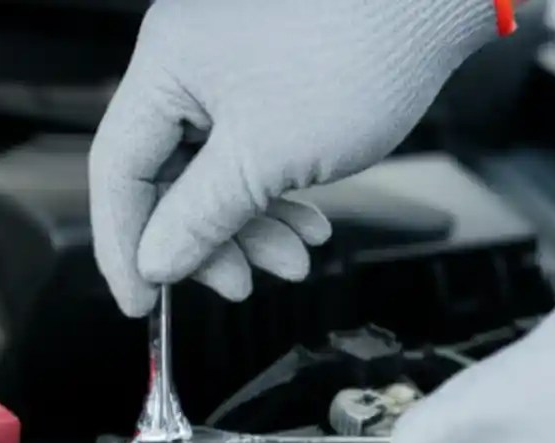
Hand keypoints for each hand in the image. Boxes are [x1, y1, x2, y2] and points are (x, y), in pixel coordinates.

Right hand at [89, 0, 501, 315]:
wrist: (437, 0)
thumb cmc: (360, 47)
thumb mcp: (265, 159)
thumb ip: (200, 218)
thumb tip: (159, 261)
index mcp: (165, 66)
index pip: (117, 172)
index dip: (124, 247)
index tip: (143, 301)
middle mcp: (188, 61)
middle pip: (169, 176)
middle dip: (208, 240)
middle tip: (238, 284)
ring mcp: (231, 66)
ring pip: (217, 170)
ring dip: (252, 225)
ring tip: (292, 259)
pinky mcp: (273, 76)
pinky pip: (252, 149)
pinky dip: (275, 193)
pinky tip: (307, 221)